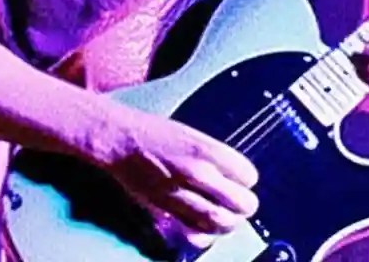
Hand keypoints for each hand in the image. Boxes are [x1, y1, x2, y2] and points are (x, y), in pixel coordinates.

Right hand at [93, 104, 259, 248]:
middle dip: (245, 205)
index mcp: (206, 150)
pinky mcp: (165, 212)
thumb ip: (217, 157)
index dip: (246, 178)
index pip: (248, 176)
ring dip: (229, 222)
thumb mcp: (193, 135)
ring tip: (227, 216)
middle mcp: (197, 174)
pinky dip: (205, 235)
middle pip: (242, 204)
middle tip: (242, 203)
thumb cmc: (155, 133)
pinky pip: (195, 235)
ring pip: (222, 222)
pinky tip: (204, 227)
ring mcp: (182, 196)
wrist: (121, 141)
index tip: (241, 179)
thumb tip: (237, 176)